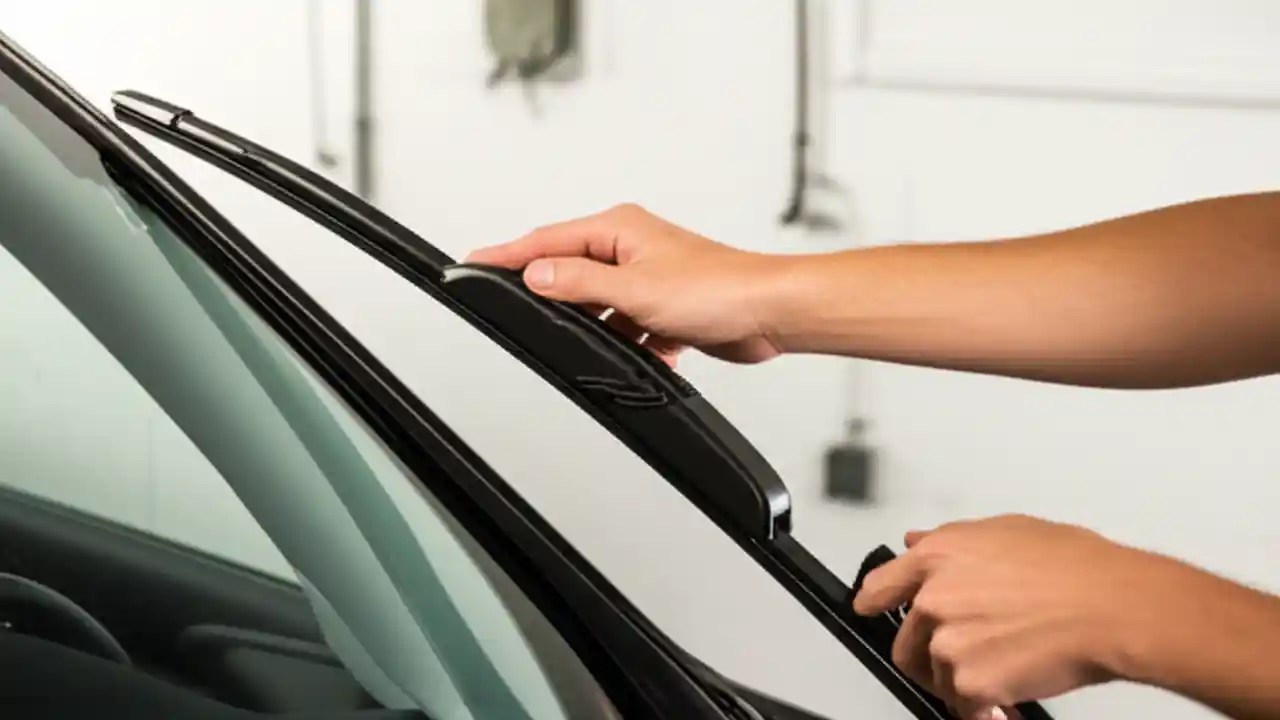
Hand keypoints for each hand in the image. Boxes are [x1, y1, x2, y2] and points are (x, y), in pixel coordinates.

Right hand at [465, 204, 784, 364]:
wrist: (769, 313)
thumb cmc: (718, 290)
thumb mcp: (633, 288)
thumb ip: (578, 282)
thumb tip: (535, 275)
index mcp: (619, 230)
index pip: (547, 240)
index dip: (509, 253)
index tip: (475, 262)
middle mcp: (632, 248)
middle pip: (572, 272)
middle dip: (554, 297)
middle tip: (520, 311)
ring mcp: (650, 277)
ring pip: (602, 305)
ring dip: (602, 327)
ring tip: (599, 342)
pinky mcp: (666, 307)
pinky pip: (631, 327)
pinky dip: (634, 343)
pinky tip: (645, 352)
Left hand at [853, 514, 1175, 718]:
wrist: (1113, 608)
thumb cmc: (1077, 568)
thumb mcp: (1006, 532)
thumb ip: (951, 540)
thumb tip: (917, 540)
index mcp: (938, 557)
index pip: (880, 586)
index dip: (872, 602)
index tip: (868, 610)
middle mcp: (934, 598)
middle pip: (905, 642)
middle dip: (929, 655)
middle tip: (963, 658)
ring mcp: (948, 642)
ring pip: (936, 675)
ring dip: (962, 680)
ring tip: (1004, 666)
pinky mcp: (970, 681)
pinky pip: (964, 705)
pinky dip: (983, 707)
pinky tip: (1008, 695)